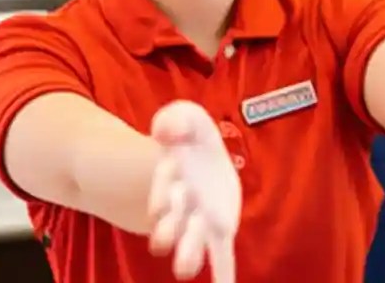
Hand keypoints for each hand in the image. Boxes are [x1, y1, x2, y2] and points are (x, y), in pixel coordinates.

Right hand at [147, 101, 241, 282]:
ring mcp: (200, 218)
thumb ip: (174, 120)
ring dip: (187, 253)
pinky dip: (224, 274)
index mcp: (171, 175)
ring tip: (184, 270)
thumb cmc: (191, 140)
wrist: (198, 159)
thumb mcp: (184, 118)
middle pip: (172, 219)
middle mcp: (182, 203)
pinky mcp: (219, 228)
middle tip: (160, 243)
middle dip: (167, 230)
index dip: (161, 194)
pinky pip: (222, 254)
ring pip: (192, 239)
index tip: (161, 203)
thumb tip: (166, 129)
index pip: (164, 185)